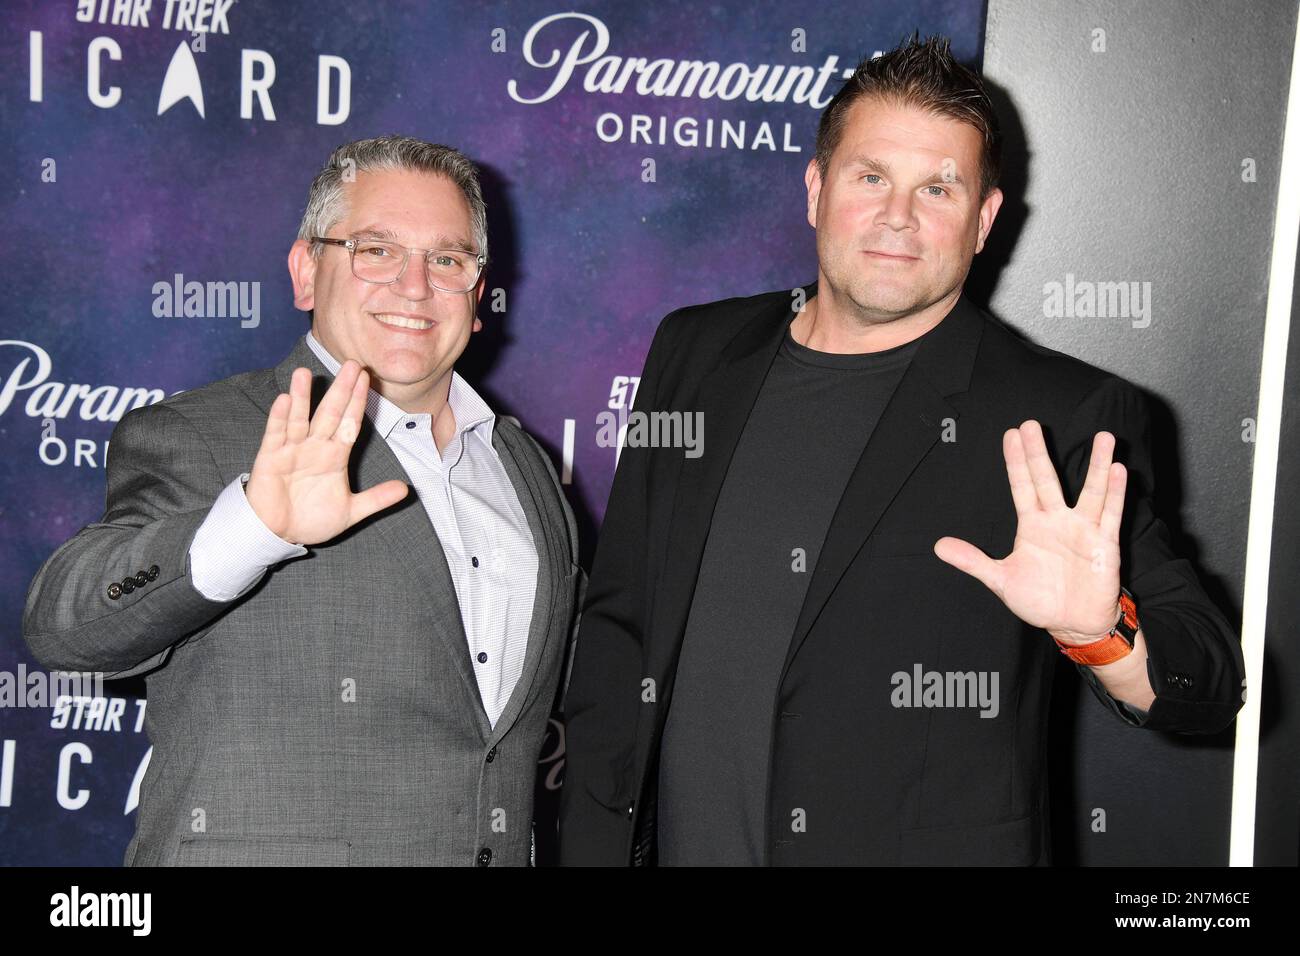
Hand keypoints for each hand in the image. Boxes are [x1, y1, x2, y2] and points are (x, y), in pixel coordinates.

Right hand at [245, 361, 408, 545]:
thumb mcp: (351, 511)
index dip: (358, 402)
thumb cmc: (312, 519)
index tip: (367, 378)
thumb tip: (406, 490)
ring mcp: (292, 450)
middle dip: (341, 391)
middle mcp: (315, 447)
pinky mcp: (270, 458)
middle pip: (329, 413)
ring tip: (305, 372)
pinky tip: (284, 399)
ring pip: (299, 418)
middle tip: (351, 365)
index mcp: (335, 456)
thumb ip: (377, 499)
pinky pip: (276, 435)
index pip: (349, 423)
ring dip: (302, 396)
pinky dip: (279, 418)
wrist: (279, 535)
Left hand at [933, 420, 1125, 642]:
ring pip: (1091, 491)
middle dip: (1039, 453)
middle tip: (1032, 424)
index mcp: (1032, 526)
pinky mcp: (1104, 543)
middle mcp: (1057, 521)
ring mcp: (1082, 529)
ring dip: (1097, 464)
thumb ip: (973, 560)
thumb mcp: (1000, 579)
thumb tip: (939, 546)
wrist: (1072, 624)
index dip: (1016, 462)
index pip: (1021, 486)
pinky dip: (1115, 493)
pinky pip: (1110, 514)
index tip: (1011, 435)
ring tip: (1103, 437)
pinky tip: (1118, 471)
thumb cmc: (1039, 600)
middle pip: (1047, 480)